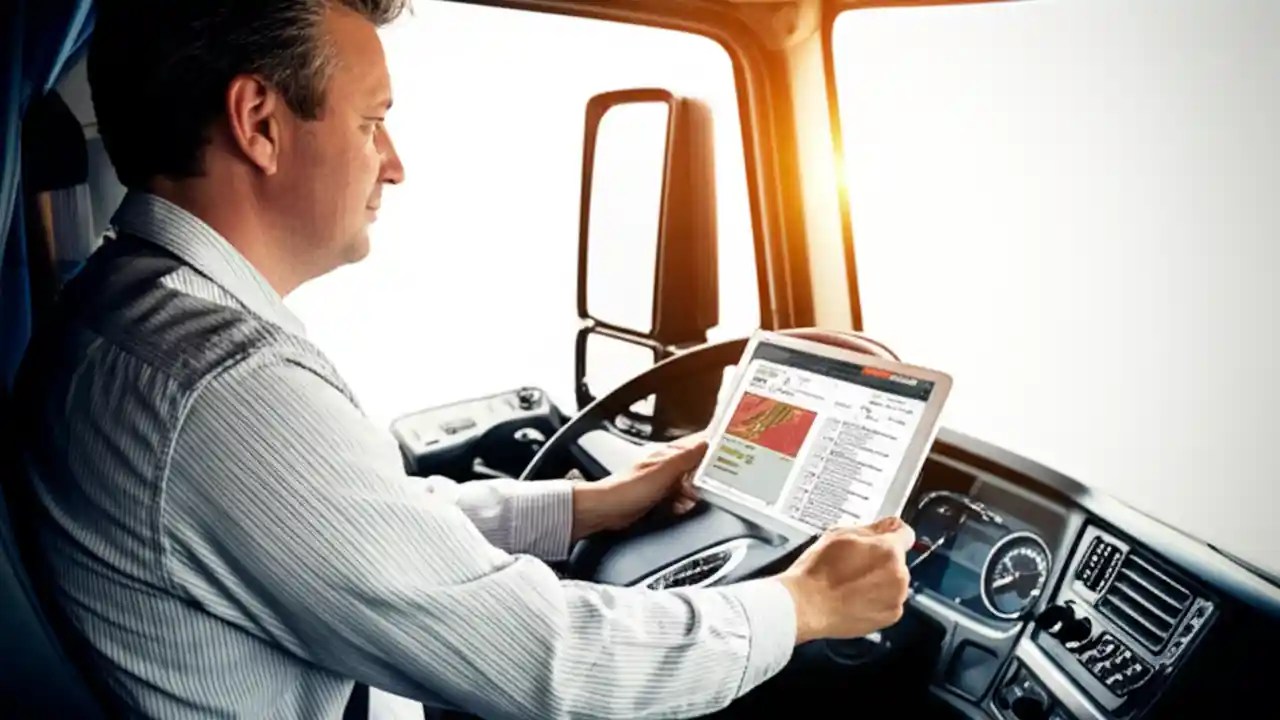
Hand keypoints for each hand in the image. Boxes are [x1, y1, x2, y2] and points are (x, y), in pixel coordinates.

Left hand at [570, 431, 708, 541]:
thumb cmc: (628, 488)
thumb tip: (709, 442)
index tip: (733, 452)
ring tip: (687, 500)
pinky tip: (678, 508)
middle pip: (700, 467)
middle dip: (707, 479)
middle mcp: (668, 464)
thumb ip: (688, 456)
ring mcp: (664, 481)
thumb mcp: (664, 470)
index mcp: (669, 451)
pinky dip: (683, 505)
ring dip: (693, 494)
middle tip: (706, 487)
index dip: (717, 445)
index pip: (700, 442)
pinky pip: (681, 500)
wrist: (607, 510)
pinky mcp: (660, 497)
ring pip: (692, 486)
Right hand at [776, 516, 914, 643]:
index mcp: (888, 550)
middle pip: (898, 560)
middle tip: (855, 563)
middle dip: (881, 560)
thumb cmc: (817, 573)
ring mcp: (895, 598)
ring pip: (894, 581)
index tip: (885, 536)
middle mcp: (899, 575)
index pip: (906, 533)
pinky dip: (877, 600)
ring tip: (851, 582)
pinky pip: (889, 601)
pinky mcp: (890, 616)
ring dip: (880, 580)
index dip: (892, 533)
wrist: (806, 605)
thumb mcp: (839, 534)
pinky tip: (855, 597)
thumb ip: (871, 527)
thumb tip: (888, 525)